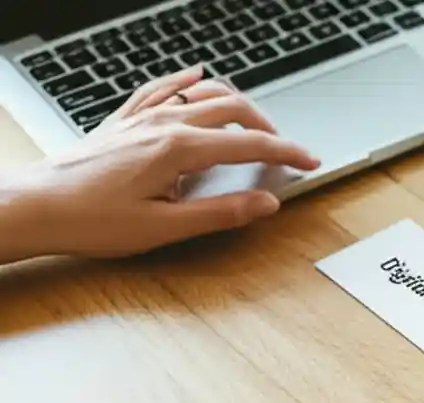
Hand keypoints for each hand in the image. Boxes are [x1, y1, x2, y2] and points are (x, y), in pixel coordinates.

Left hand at [0, 66, 319, 262]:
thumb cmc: (92, 220)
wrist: (36, 207)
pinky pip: (162, 88)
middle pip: (232, 108)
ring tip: (253, 122)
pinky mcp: (124, 122)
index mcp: (179, 149)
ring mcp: (142, 119)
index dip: (287, 153)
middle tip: (286, 148)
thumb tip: (266, 203)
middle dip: (267, 125)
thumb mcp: (165, 228)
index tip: (310, 161)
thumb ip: (221, 213)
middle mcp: (163, 124)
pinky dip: (187, 81)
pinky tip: (195, 76)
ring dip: (235, 103)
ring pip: (201, 93)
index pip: (249, 145)